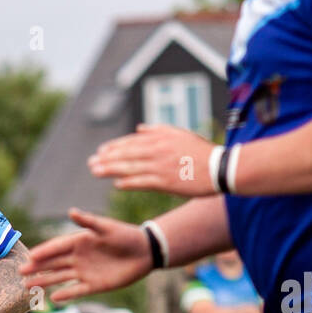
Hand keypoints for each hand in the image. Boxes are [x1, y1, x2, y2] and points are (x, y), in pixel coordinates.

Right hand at [20, 207, 152, 301]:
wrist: (145, 252)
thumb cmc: (126, 236)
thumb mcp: (107, 227)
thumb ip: (88, 222)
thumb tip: (71, 211)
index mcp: (79, 241)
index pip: (56, 247)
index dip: (43, 252)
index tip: (29, 257)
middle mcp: (78, 257)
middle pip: (53, 263)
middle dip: (37, 268)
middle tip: (20, 273)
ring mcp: (85, 272)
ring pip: (60, 277)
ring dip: (45, 281)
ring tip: (28, 287)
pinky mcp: (94, 285)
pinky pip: (76, 290)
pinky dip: (66, 294)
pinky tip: (54, 297)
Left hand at [89, 124, 218, 196]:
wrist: (220, 167)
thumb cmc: (201, 151)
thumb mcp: (180, 134)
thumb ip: (158, 130)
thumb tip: (140, 128)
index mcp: (161, 138)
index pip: (131, 141)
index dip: (114, 147)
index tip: (100, 152)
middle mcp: (158, 150)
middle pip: (126, 153)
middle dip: (106, 158)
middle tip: (91, 163)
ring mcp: (161, 166)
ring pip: (130, 167)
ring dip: (111, 169)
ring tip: (96, 171)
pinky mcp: (166, 182)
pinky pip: (142, 182)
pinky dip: (129, 183)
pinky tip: (117, 185)